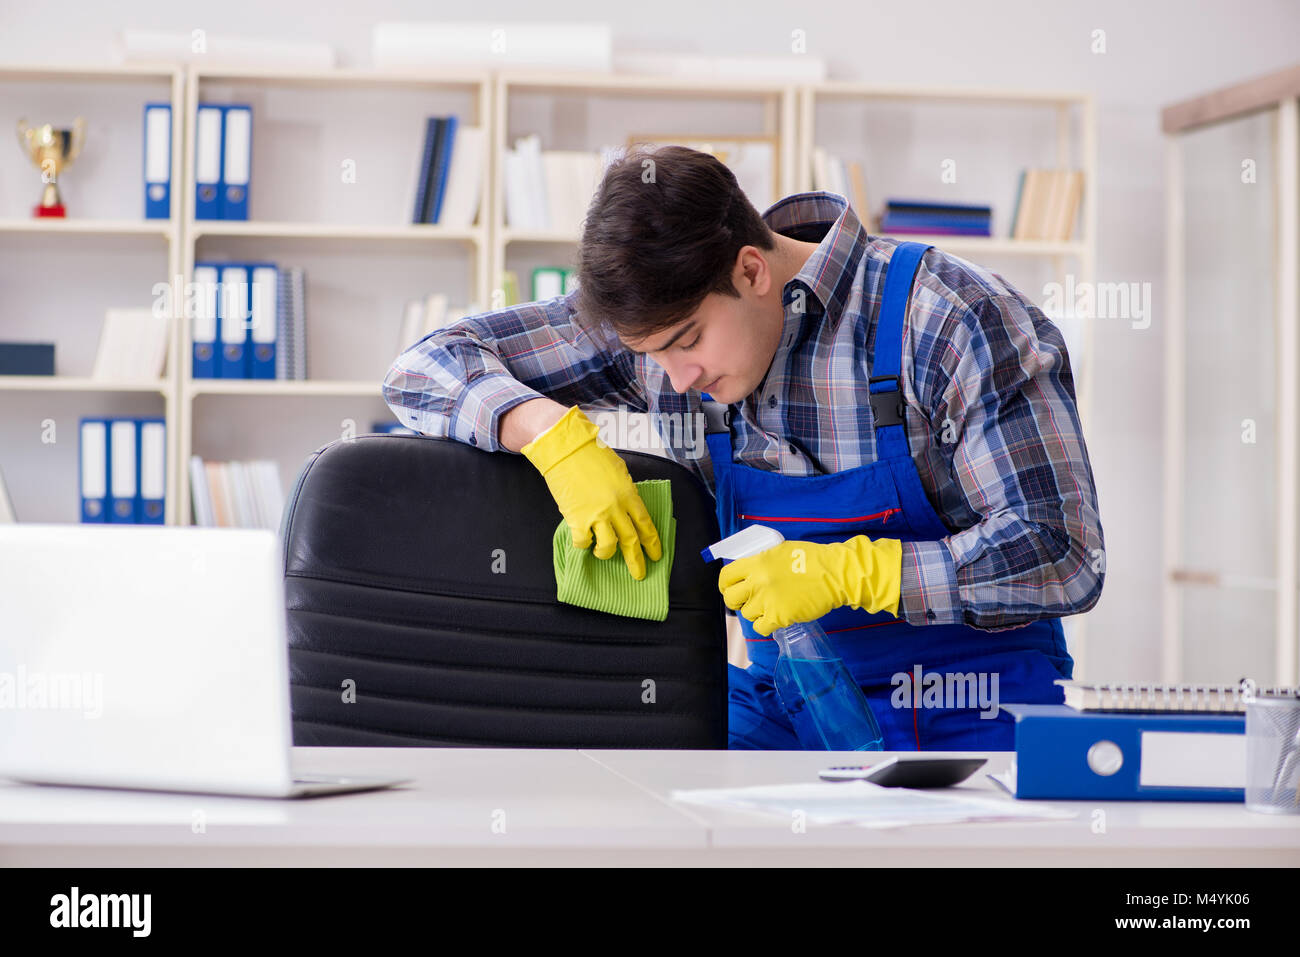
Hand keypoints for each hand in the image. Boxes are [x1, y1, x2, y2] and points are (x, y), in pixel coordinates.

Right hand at [521, 405, 662, 580]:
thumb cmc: (590, 454)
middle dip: (636, 560)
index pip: (645, 524)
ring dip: (606, 553)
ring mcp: (596, 515)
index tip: (655, 554)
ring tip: (602, 552)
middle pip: (630, 540)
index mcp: (628, 494)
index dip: (652, 542)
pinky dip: (583, 544)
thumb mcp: (618, 470)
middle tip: (639, 573)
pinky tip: (582, 539)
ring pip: (608, 547)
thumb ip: (624, 491)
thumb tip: (624, 506)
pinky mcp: (576, 519)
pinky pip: (583, 542)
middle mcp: (615, 508)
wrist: (565, 450)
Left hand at [718, 535, 902, 635]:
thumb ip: (760, 562)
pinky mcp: (779, 617)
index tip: (731, 589)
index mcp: (756, 563)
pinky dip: (767, 625)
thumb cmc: (812, 560)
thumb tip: (748, 572)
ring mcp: (767, 601)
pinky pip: (760, 628)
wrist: (834, 574)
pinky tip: (777, 617)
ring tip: (772, 606)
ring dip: (757, 613)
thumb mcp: (780, 552)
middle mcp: (758, 582)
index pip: (726, 577)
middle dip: (737, 602)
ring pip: (747, 615)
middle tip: (748, 601)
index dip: (726, 585)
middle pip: (731, 599)